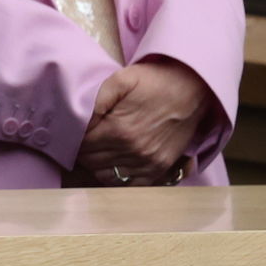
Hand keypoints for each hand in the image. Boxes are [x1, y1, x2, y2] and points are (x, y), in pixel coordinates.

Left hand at [74, 57, 213, 184]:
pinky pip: (131, 185)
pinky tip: (113, 164)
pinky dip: (118, 178)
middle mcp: (133, 151)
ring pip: (107, 176)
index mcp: (119, 130)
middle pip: (91, 162)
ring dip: (96, 165)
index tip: (72, 131)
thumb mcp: (120, 79)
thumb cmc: (153, 82)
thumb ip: (95, 98)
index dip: (72, 138)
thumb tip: (76, 118)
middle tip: (81, 140)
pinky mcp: (160, 168)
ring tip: (95, 150)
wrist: (192, 90)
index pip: (82, 145)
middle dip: (82, 151)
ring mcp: (148, 163)